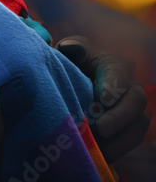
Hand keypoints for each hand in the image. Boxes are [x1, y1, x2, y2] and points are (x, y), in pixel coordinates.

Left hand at [57, 35, 150, 161]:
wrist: (62, 87)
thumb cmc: (64, 67)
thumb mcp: (63, 55)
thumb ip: (68, 50)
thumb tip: (70, 47)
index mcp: (111, 63)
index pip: (118, 71)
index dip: (113, 85)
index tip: (102, 98)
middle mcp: (128, 84)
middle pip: (137, 99)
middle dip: (120, 116)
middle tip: (101, 128)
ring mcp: (131, 107)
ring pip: (139, 122)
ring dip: (121, 137)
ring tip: (100, 147)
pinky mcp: (128, 126)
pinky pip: (132, 139)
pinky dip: (118, 148)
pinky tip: (101, 155)